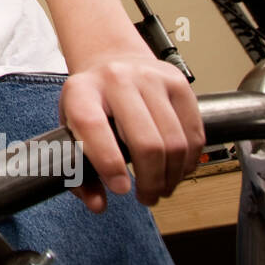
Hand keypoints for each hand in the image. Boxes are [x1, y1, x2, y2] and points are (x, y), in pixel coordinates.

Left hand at [59, 54, 203, 213]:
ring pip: (174, 141)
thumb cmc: (91, 101)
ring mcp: (151, 78)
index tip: (121, 189)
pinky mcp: (179, 83)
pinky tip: (178, 169)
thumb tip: (98, 205)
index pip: (94, 128)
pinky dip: (189, 160)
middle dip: (151, 181)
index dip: (108, 164)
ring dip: (172, 176)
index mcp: (82, 91)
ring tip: (162, 187)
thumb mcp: (71, 128)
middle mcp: (116, 79)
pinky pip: (194, 132)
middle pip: (146, 142)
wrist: (113, 60)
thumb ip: (78, 171)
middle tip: (147, 197)